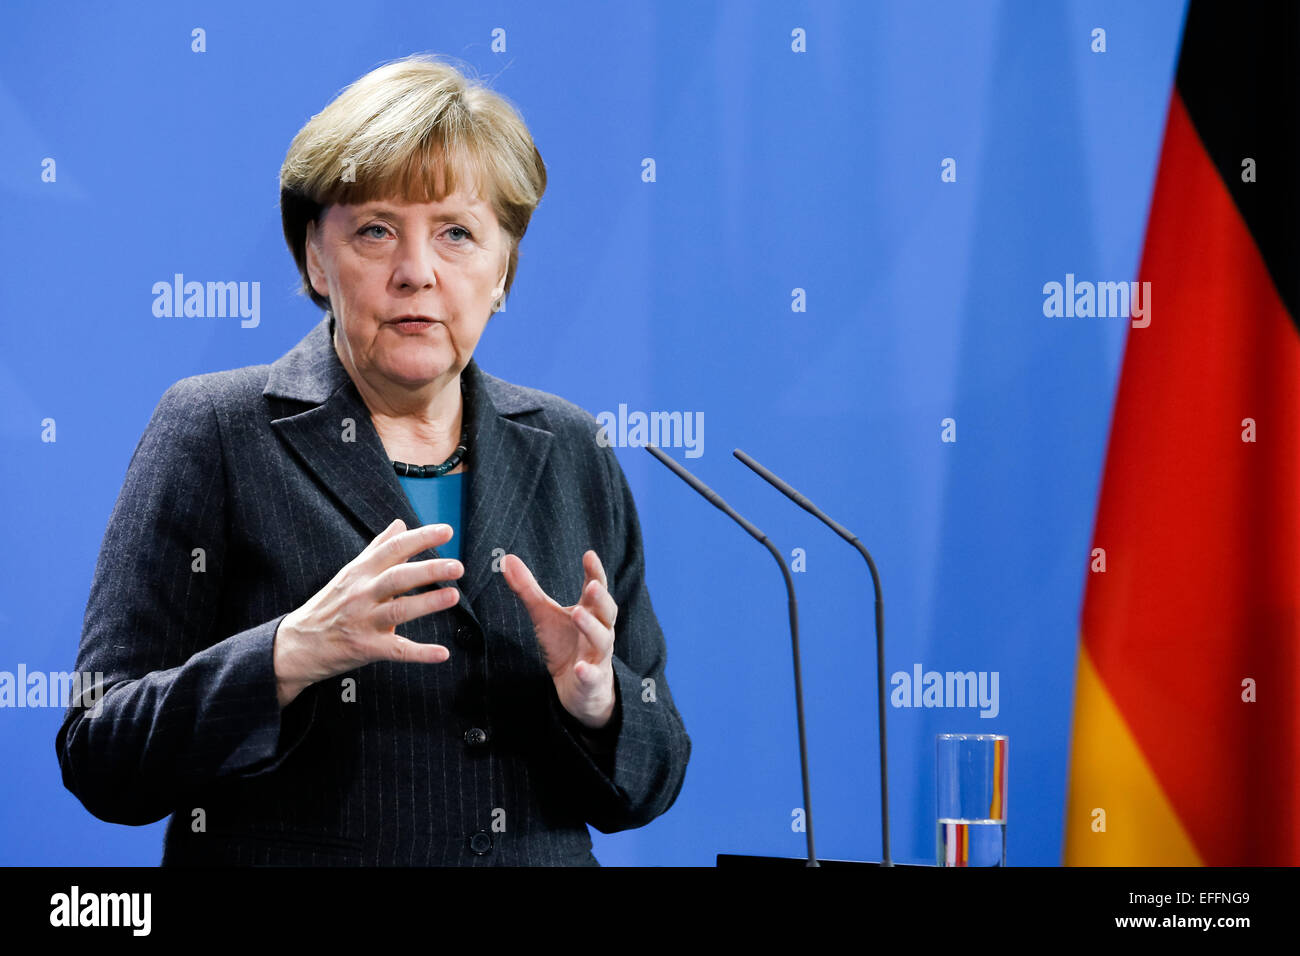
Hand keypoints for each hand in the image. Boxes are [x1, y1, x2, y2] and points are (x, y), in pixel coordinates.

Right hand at [272, 519, 461, 707]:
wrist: (296, 645)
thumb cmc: (328, 605)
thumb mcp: (350, 573)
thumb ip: (378, 548)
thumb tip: (400, 524)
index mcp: (360, 571)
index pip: (393, 548)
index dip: (420, 538)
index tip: (446, 531)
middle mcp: (362, 593)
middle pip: (397, 577)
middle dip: (428, 570)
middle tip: (457, 566)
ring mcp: (363, 621)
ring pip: (398, 610)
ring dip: (427, 603)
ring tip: (453, 596)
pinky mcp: (366, 648)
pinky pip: (397, 650)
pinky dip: (420, 653)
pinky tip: (442, 653)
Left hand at [502, 550, 616, 728]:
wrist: (578, 688)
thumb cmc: (565, 644)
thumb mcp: (545, 615)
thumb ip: (529, 589)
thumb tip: (507, 559)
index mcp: (590, 612)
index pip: (596, 589)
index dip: (595, 572)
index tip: (589, 555)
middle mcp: (600, 631)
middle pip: (606, 612)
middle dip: (600, 598)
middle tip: (592, 585)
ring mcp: (598, 656)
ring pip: (602, 640)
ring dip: (591, 627)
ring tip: (577, 614)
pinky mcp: (592, 680)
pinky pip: (592, 675)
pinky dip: (587, 671)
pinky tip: (579, 667)